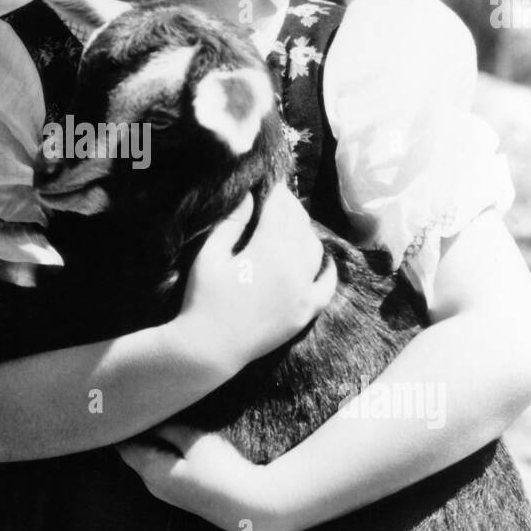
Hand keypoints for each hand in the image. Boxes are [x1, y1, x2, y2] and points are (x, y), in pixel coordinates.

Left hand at [117, 422, 270, 530]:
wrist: (249, 505)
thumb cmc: (220, 469)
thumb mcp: (193, 440)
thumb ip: (168, 428)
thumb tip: (151, 421)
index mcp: (150, 471)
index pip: (124, 446)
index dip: (122, 427)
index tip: (121, 409)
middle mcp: (152, 486)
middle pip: (134, 455)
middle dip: (134, 435)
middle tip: (136, 410)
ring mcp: (167, 494)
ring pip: (149, 463)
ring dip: (149, 445)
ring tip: (153, 422)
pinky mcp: (182, 496)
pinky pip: (162, 470)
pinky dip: (161, 455)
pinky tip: (171, 443)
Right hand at [171, 184, 336, 373]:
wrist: (210, 348)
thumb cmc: (203, 297)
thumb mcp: (209, 254)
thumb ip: (232, 222)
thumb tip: (249, 195)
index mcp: (269, 250)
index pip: (281, 209)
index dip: (277, 192)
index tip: (270, 183)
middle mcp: (294, 268)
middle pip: (300, 225)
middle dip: (290, 208)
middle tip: (278, 201)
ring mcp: (304, 292)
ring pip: (314, 249)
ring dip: (305, 232)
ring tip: (290, 226)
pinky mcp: (306, 312)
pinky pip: (327, 285)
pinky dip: (328, 269)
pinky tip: (323, 260)